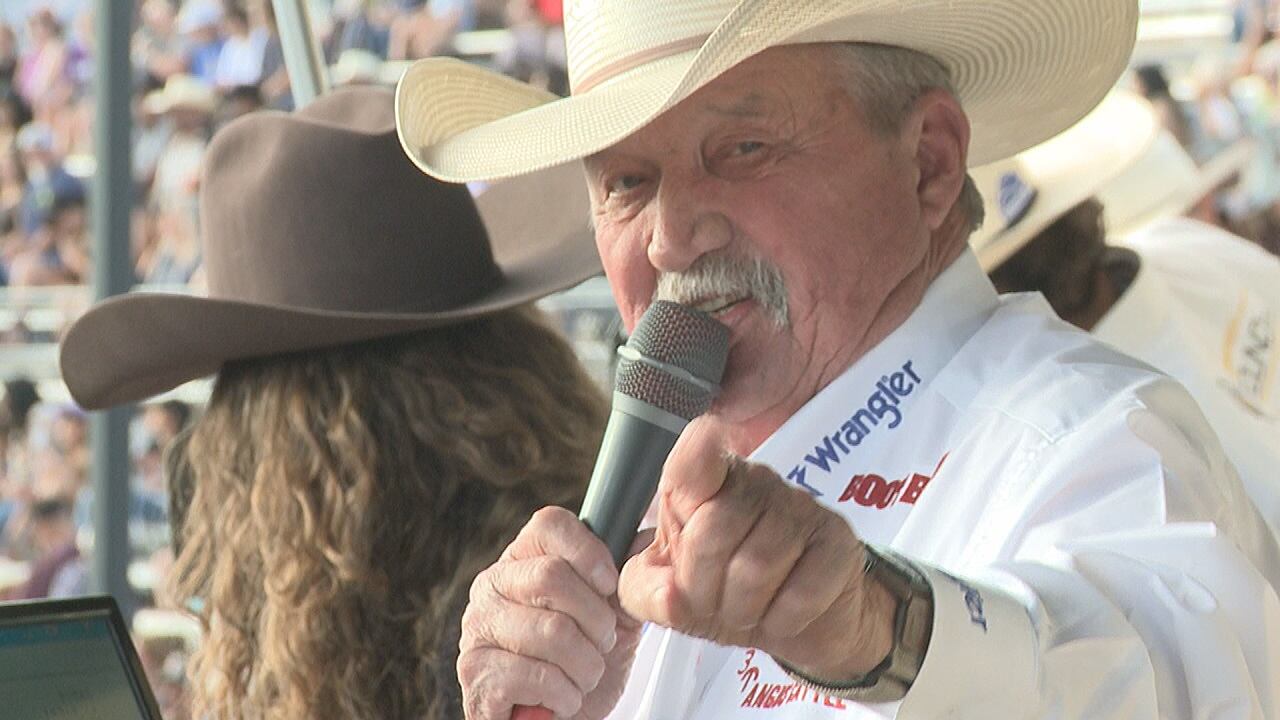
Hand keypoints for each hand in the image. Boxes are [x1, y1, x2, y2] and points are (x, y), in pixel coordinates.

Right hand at [457, 507, 644, 719]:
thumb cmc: (580, 663)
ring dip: (585, 665)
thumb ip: (626, 575)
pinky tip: (562, 698)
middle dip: (595, 619)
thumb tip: (645, 535)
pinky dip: (565, 694)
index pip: (549, 524)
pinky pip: (536, 675)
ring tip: (584, 676)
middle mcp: (492, 584)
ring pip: (551, 630)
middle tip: (602, 643)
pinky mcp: (475, 672)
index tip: (610, 585)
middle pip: (551, 576)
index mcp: (523, 560)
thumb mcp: (614, 615)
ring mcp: (478, 627)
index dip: (589, 551)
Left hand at [618, 418, 896, 681]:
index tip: (695, 473)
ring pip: (756, 566)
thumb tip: (668, 596)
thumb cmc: (727, 592)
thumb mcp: (673, 594)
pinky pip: (800, 592)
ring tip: (747, 611)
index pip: (694, 457)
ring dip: (743, 609)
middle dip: (703, 587)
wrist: (799, 622)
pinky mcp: (838, 541)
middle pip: (712, 531)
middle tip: (713, 604)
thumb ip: (644, 590)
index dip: (693, 460)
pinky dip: (782, 620)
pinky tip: (783, 616)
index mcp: (709, 483)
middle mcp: (757, 481)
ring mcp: (802, 507)